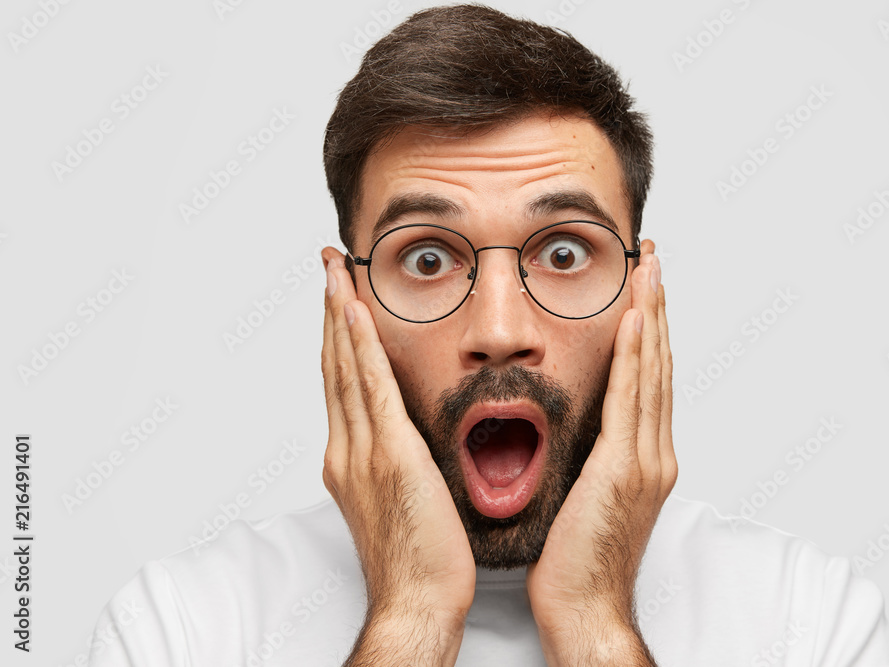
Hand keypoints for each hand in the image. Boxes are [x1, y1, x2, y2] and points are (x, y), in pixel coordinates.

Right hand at [320, 247, 474, 664]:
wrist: (417, 603)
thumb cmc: (419, 561)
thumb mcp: (403, 500)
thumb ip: (399, 462)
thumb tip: (410, 440)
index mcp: (350, 460)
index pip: (340, 384)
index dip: (338, 338)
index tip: (341, 300)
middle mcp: (346, 449)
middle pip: (333, 365)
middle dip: (331, 312)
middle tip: (329, 267)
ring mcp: (362, 451)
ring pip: (345, 367)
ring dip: (341, 314)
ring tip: (336, 271)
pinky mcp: (388, 456)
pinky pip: (370, 389)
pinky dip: (359, 347)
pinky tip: (357, 312)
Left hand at [525, 243, 674, 665]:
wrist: (585, 608)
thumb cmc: (576, 561)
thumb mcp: (584, 495)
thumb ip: (590, 457)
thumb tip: (574, 431)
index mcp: (643, 458)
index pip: (648, 378)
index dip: (648, 330)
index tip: (642, 289)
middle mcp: (654, 452)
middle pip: (657, 363)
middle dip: (656, 307)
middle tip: (652, 259)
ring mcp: (645, 460)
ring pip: (650, 371)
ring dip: (650, 315)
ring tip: (648, 269)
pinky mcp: (625, 469)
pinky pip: (631, 399)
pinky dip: (635, 355)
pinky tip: (634, 319)